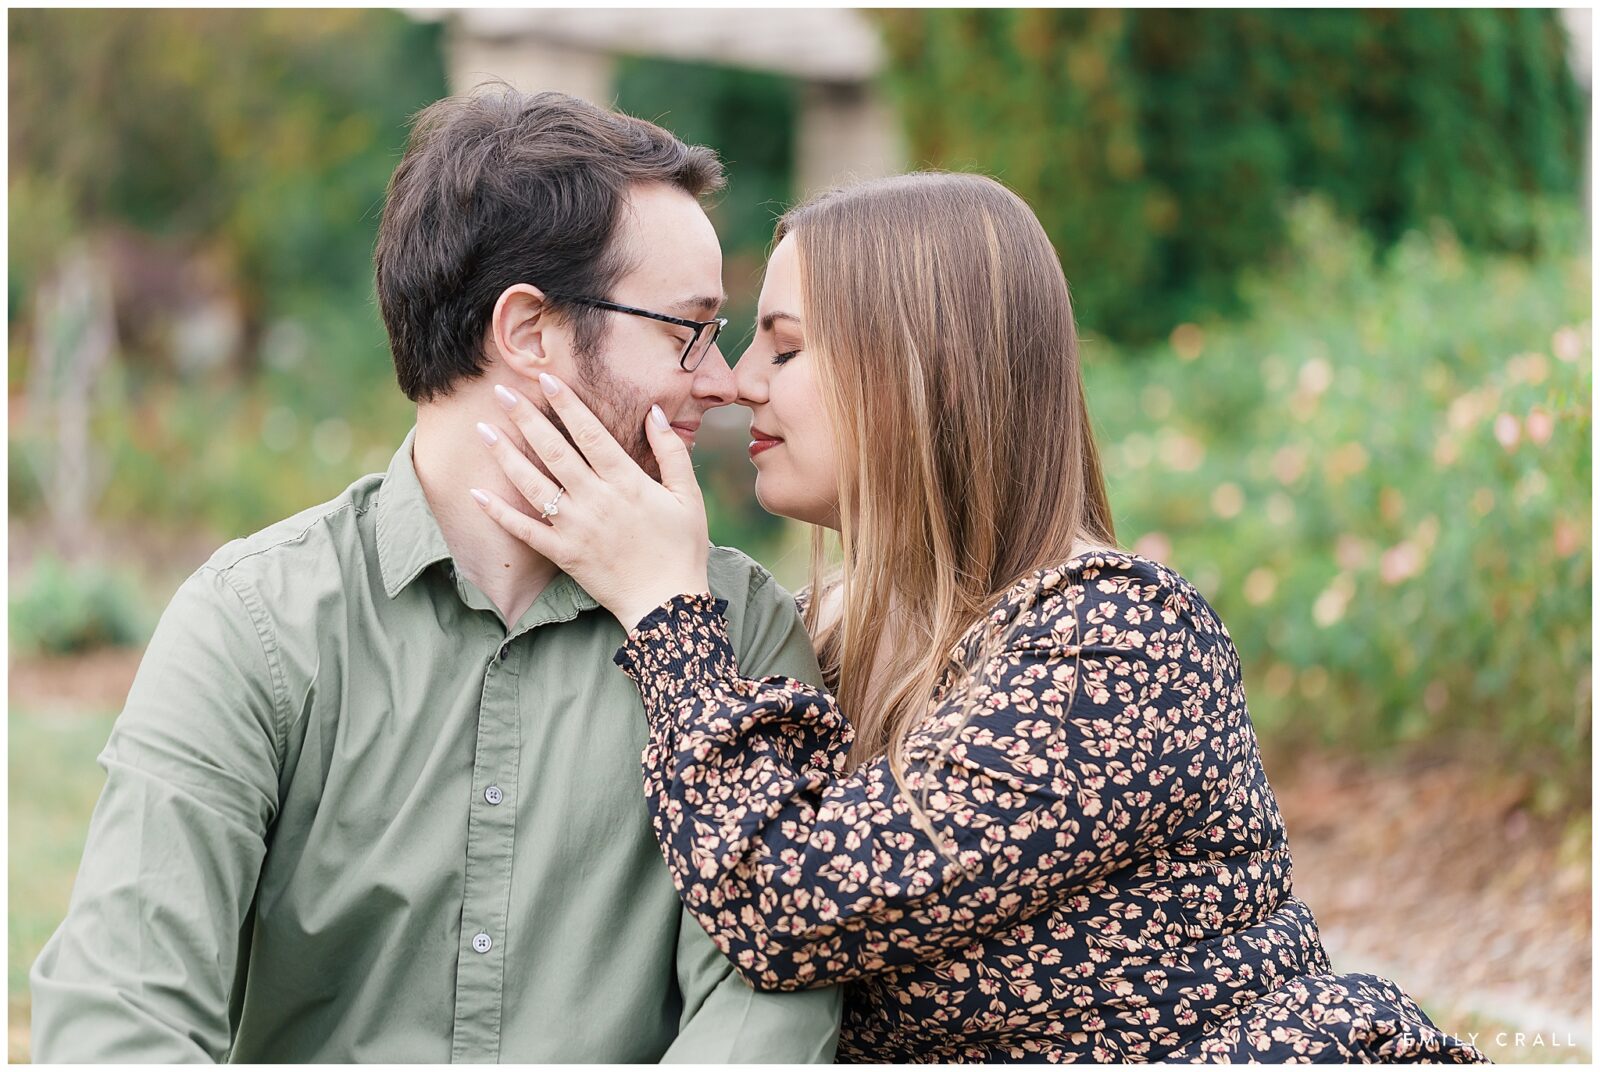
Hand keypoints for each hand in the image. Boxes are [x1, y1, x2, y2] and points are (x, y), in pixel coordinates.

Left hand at [469, 373, 711, 630]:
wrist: (668, 604)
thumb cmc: (683, 547)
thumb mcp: (688, 496)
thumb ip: (671, 451)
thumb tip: (654, 412)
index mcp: (627, 482)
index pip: (590, 434)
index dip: (566, 404)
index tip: (545, 379)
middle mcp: (596, 499)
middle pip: (554, 451)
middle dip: (526, 419)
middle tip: (501, 393)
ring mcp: (576, 527)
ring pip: (534, 484)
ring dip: (506, 455)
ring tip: (483, 430)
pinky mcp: (563, 554)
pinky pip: (525, 530)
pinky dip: (500, 513)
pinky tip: (478, 494)